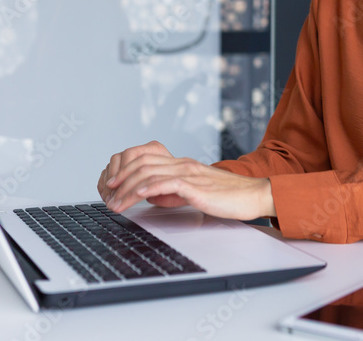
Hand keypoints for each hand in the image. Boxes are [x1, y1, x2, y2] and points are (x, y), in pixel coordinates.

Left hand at [97, 142, 275, 220]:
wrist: (254, 195)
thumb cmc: (228, 197)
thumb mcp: (194, 193)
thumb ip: (173, 192)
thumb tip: (152, 196)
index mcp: (182, 164)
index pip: (146, 159)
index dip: (126, 170)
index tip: (114, 186)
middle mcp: (183, 164)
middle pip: (143, 163)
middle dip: (121, 180)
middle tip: (109, 197)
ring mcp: (190, 173)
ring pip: (150, 174)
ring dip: (129, 190)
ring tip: (117, 204)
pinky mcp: (197, 186)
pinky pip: (168, 183)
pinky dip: (150, 188)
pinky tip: (139, 196)